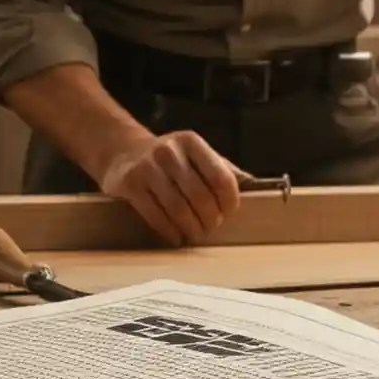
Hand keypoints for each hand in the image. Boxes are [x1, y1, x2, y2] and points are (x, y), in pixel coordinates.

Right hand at [97, 130, 242, 246]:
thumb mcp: (196, 154)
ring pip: (178, 209)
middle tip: (211, 228)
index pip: (222, 178)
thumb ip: (223, 169)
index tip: (228, 214)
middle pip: (201, 197)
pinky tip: (176, 237)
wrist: (123, 152)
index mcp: (191, 142)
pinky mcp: (130, 184)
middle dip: (210, 219)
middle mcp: (169, 152)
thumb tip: (256, 186)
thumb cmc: (169, 158)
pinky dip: (170, 231)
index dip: (229, 202)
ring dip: (191, 228)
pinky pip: (156, 215)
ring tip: (196, 234)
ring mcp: (147, 167)